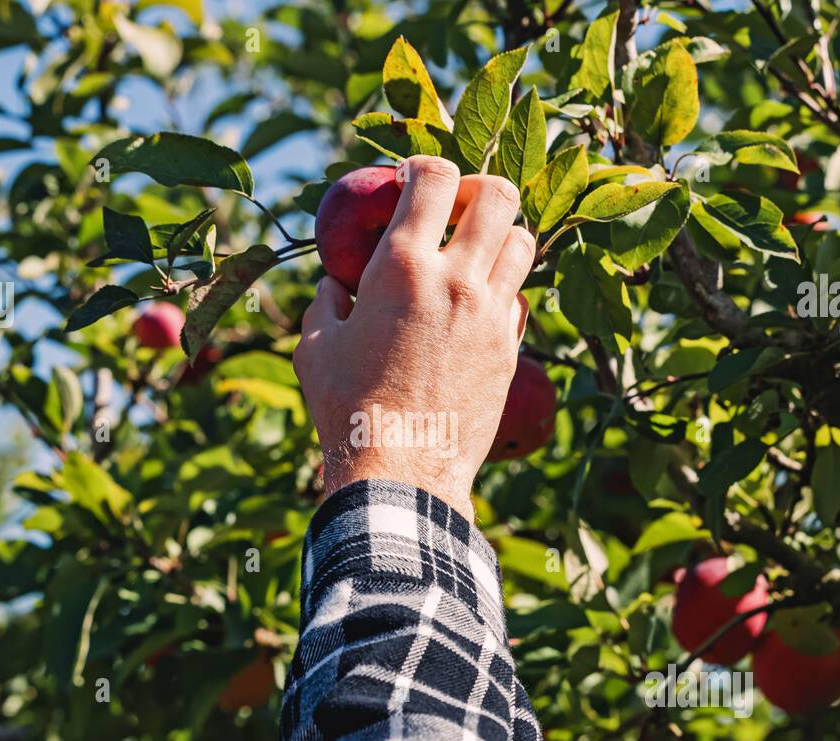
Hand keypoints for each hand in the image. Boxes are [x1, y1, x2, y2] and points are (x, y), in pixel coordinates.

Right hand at [294, 156, 534, 519]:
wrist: (401, 472)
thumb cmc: (346, 408)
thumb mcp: (316, 346)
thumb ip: (328, 301)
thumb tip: (337, 284)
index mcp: (403, 266)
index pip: (434, 176)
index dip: (423, 168)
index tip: (409, 182)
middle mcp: (458, 279)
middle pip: (497, 195)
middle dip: (476, 189)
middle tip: (453, 211)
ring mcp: (492, 314)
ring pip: (523, 241)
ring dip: (499, 236)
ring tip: (472, 255)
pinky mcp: (511, 349)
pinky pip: (522, 297)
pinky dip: (504, 289)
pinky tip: (477, 308)